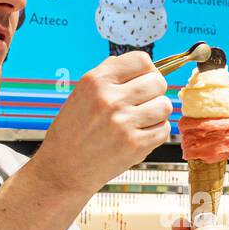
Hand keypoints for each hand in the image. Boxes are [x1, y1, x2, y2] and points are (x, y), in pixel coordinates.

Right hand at [36, 52, 170, 194]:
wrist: (63, 169)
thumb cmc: (73, 131)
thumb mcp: (81, 93)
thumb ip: (110, 76)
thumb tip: (140, 65)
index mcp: (96, 80)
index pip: (141, 60)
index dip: (147, 70)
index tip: (144, 79)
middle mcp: (110, 99)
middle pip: (158, 82)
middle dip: (155, 91)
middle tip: (144, 102)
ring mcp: (124, 123)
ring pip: (165, 106)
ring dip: (158, 113)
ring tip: (142, 120)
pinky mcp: (135, 145)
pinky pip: (164, 130)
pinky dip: (157, 132)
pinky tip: (140, 135)